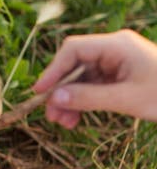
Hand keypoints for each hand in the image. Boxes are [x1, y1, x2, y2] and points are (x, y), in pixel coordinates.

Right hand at [34, 30, 156, 126]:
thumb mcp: (127, 99)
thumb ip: (89, 98)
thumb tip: (55, 98)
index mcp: (117, 45)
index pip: (74, 50)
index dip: (53, 69)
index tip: (41, 92)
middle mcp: (115, 49)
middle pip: (76, 63)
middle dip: (62, 89)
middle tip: (52, 115)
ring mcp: (118, 61)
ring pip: (83, 77)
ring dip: (71, 98)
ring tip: (64, 123)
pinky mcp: (122, 74)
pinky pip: (95, 84)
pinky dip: (85, 100)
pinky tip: (77, 119)